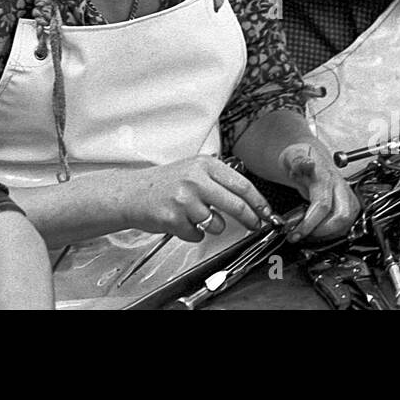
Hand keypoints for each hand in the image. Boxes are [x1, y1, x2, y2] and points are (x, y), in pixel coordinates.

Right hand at [118, 156, 271, 241]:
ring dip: (212, 226)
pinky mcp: (173, 218)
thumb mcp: (193, 170)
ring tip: (196, 216)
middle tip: (255, 225)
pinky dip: (192, 233)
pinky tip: (182, 222)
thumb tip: (250, 199)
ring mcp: (184, 199)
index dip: (259, 201)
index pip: (241, 184)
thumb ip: (218, 180)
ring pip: (217, 224)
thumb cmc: (165, 183)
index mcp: (204, 165)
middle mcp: (195, 179)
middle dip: (250, 219)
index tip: (267, 212)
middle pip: (236, 205)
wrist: (132, 192)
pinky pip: (196, 235)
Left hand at [278, 142, 357, 241]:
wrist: (310, 155)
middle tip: (301, 235)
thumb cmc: (301, 157)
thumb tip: (307, 163)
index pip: (323, 205)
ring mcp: (346, 196)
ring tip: (306, 233)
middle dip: (322, 232)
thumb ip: (298, 160)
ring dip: (326, 234)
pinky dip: (330, 232)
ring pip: (346, 223)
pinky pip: (346, 224)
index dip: (310, 223)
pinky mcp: (348, 204)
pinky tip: (315, 230)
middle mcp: (340, 187)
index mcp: (325, 176)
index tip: (296, 233)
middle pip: (342, 217)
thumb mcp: (292, 155)